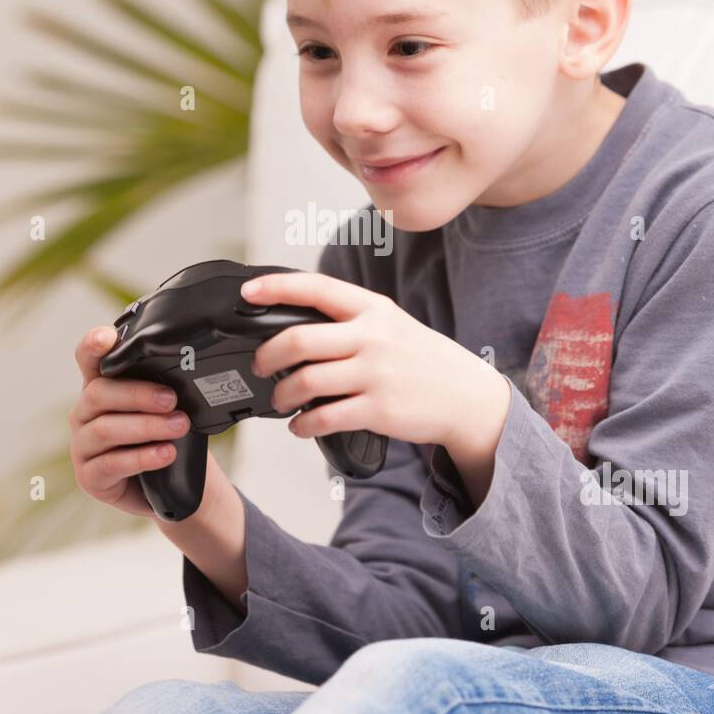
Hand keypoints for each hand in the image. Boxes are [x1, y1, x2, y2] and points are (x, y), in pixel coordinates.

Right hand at [69, 326, 192, 516]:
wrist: (169, 483)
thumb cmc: (163, 435)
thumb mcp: (166, 406)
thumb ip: (165, 385)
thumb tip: (195, 368)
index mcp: (100, 386)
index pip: (88, 359)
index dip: (93, 345)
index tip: (107, 337)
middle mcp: (85, 413)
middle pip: (99, 393)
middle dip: (139, 394)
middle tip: (173, 400)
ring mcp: (82, 445)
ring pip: (106, 429)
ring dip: (147, 426)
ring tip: (179, 426)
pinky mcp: (89, 477)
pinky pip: (112, 464)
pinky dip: (143, 457)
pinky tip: (166, 453)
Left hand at [243, 271, 500, 448]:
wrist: (466, 396)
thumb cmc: (421, 359)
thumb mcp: (391, 324)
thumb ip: (349, 319)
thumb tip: (293, 322)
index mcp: (372, 309)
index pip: (316, 288)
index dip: (276, 288)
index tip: (247, 291)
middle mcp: (373, 337)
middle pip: (298, 339)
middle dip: (266, 356)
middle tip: (260, 365)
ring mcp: (376, 374)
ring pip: (305, 382)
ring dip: (281, 395)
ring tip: (280, 400)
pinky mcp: (379, 410)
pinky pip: (324, 418)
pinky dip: (301, 425)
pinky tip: (300, 425)